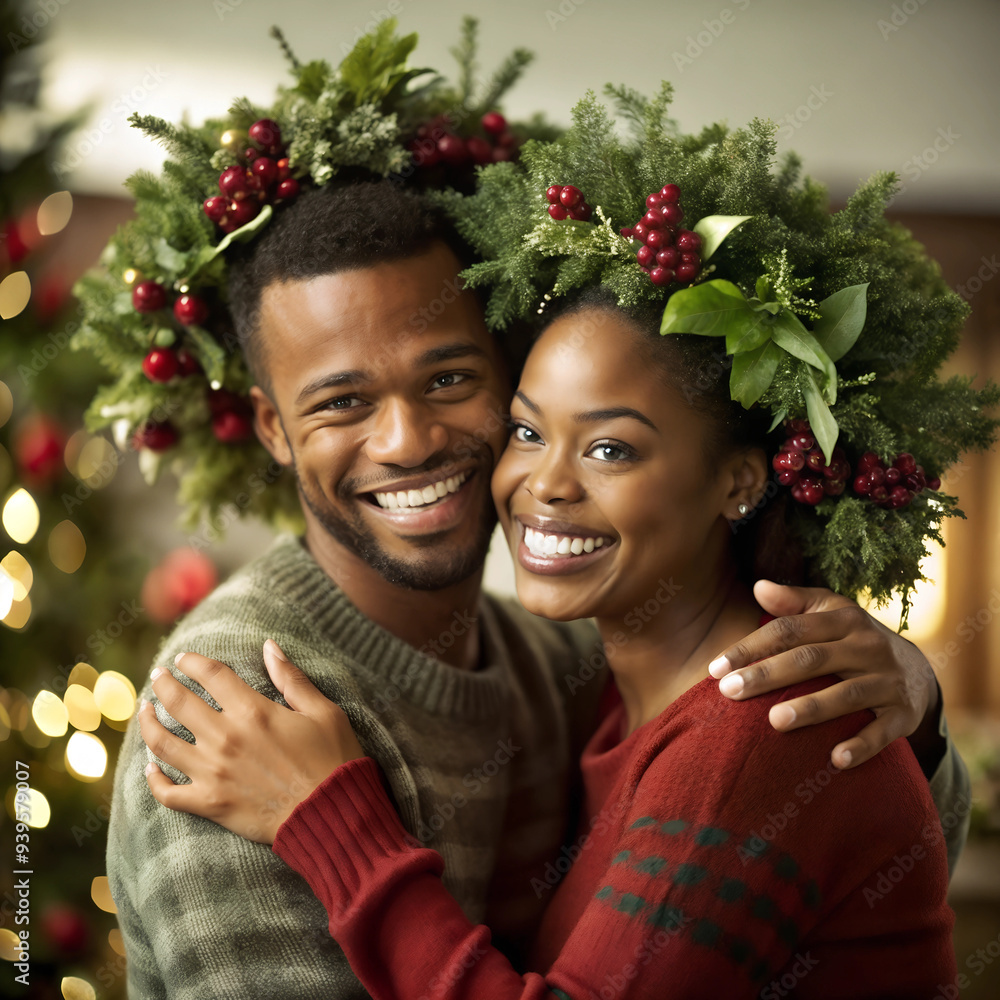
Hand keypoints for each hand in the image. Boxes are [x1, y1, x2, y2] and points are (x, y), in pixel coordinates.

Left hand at [140, 639, 365, 843]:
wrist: (330, 815)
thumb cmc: (333, 760)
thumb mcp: (323, 711)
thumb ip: (291, 678)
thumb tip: (269, 646)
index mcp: (253, 711)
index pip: (211, 675)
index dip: (193, 663)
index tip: (183, 659)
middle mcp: (226, 738)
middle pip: (180, 703)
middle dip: (164, 685)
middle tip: (158, 677)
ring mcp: (213, 773)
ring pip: (162, 744)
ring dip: (148, 723)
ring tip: (145, 711)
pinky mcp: (209, 804)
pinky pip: (167, 792)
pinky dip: (153, 779)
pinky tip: (148, 766)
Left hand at [708, 581, 938, 770]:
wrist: (918, 672)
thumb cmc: (854, 640)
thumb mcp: (831, 613)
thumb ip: (794, 603)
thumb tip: (758, 586)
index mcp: (844, 620)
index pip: (789, 630)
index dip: (750, 647)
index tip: (715, 668)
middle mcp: (866, 647)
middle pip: (811, 659)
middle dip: (768, 674)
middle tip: (729, 691)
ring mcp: (887, 681)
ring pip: (846, 694)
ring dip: (811, 709)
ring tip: (774, 721)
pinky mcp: (903, 714)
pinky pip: (882, 732)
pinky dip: (861, 745)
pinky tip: (835, 759)